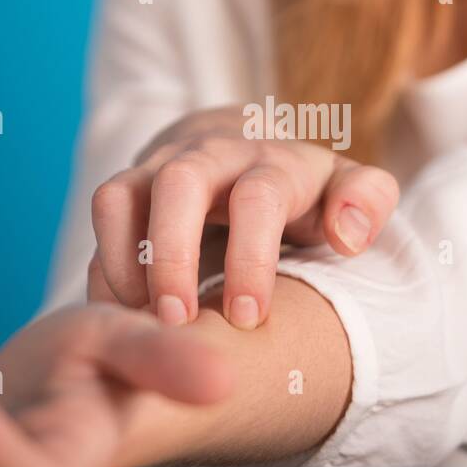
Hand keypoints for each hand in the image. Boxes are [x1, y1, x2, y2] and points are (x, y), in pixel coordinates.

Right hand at [88, 106, 398, 328]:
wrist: (244, 142)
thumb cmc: (303, 188)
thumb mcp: (346, 188)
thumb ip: (365, 202)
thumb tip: (348, 235)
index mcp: (273, 162)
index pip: (259, 196)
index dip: (252, 258)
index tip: (250, 319)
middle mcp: (210, 154)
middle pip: (180, 183)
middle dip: (172, 256)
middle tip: (177, 324)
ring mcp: (160, 166)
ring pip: (121, 195)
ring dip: (125, 262)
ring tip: (143, 325)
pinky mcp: (127, 187)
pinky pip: (101, 218)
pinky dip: (105, 268)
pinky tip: (127, 317)